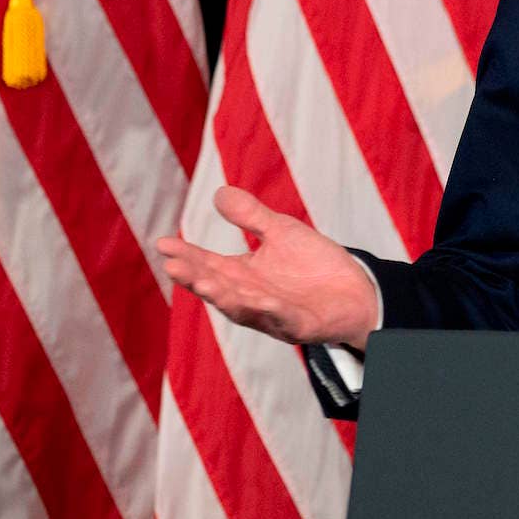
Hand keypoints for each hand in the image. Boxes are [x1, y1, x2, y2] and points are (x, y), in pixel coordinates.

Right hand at [156, 186, 380, 348]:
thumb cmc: (314, 265)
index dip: (186, 256)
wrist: (357, 290)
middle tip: (173, 266)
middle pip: (219, 287)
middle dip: (197, 279)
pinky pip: (282, 318)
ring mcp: (274, 314)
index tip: (162, 243)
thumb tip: (217, 193)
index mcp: (243, 276)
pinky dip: (270, 310)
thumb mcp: (281, 233)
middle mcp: (251, 297)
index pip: (208, 265)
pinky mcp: (300, 325)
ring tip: (205, 284)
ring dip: (225, 297)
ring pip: (243, 308)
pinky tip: (259, 299)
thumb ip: (250, 217)